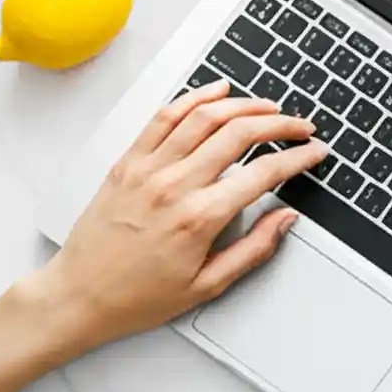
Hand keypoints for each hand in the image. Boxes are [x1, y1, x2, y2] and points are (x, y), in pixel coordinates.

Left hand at [21, 79, 328, 352]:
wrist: (77, 296)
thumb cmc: (136, 298)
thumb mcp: (207, 286)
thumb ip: (254, 249)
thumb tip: (286, 219)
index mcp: (199, 218)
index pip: (264, 173)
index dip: (298, 158)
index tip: (314, 152)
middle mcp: (174, 186)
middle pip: (239, 134)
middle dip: (280, 124)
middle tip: (300, 126)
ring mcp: (148, 169)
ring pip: (205, 116)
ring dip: (244, 105)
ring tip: (268, 106)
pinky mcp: (128, 162)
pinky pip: (164, 117)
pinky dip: (194, 98)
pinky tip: (216, 93)